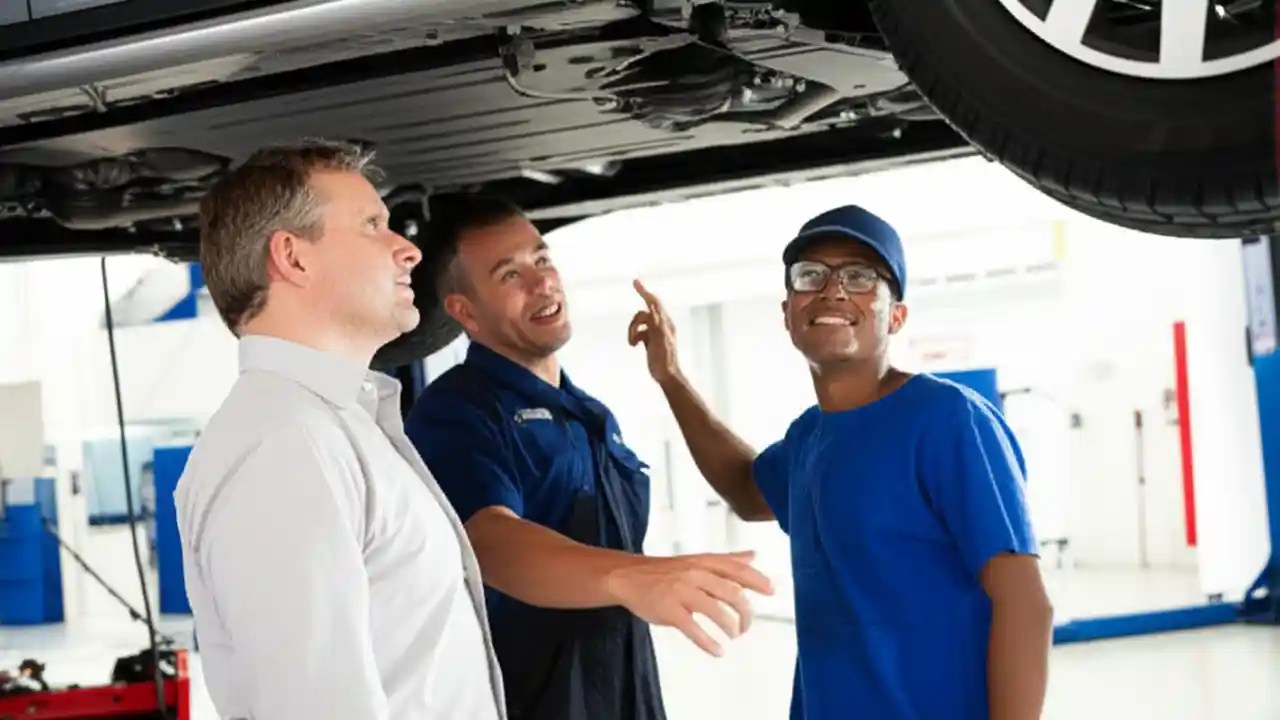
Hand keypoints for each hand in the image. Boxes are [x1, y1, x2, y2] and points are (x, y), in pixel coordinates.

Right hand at [605, 550, 773, 656]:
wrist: (628, 576)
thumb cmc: (666, 571)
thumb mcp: (697, 560)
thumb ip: (726, 560)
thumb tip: (754, 555)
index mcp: (704, 562)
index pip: (737, 569)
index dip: (756, 579)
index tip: (771, 591)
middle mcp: (695, 574)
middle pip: (732, 593)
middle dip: (745, 613)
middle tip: (746, 627)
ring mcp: (681, 592)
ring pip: (716, 611)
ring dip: (730, 628)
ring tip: (733, 637)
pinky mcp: (669, 610)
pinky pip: (694, 629)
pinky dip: (709, 643)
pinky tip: (718, 651)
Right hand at [628, 279, 680, 385]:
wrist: (666, 375)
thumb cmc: (665, 360)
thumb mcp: (661, 341)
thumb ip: (657, 325)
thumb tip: (653, 309)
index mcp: (665, 322)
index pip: (653, 302)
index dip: (644, 291)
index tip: (634, 281)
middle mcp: (661, 324)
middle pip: (642, 313)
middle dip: (634, 324)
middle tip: (632, 340)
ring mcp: (655, 331)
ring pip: (639, 322)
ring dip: (632, 331)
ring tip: (633, 344)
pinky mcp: (650, 338)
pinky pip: (638, 331)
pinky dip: (633, 336)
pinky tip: (634, 346)